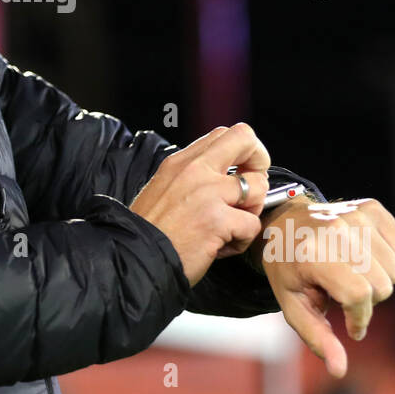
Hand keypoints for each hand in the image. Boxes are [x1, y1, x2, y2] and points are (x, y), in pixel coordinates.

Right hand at [130, 124, 270, 286]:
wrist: (134, 259)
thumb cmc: (150, 231)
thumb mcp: (164, 188)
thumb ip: (192, 176)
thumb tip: (225, 177)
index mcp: (181, 161)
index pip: (224, 135)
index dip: (242, 152)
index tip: (241, 174)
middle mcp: (195, 169)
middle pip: (245, 139)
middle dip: (260, 162)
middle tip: (251, 189)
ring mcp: (207, 192)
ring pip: (258, 186)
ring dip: (251, 211)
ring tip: (231, 229)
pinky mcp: (217, 220)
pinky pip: (252, 225)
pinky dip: (242, 241)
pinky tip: (221, 248)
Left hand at [247, 196, 394, 377]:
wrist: (284, 224)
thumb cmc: (288, 270)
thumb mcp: (293, 306)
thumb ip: (317, 338)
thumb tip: (339, 371)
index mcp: (313, 254)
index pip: (358, 295)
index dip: (358, 318)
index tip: (351, 326)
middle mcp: (336, 229)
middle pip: (382, 286)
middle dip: (367, 301)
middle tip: (343, 294)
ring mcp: (355, 215)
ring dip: (379, 281)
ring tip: (352, 275)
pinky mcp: (372, 208)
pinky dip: (391, 260)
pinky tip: (365, 258)